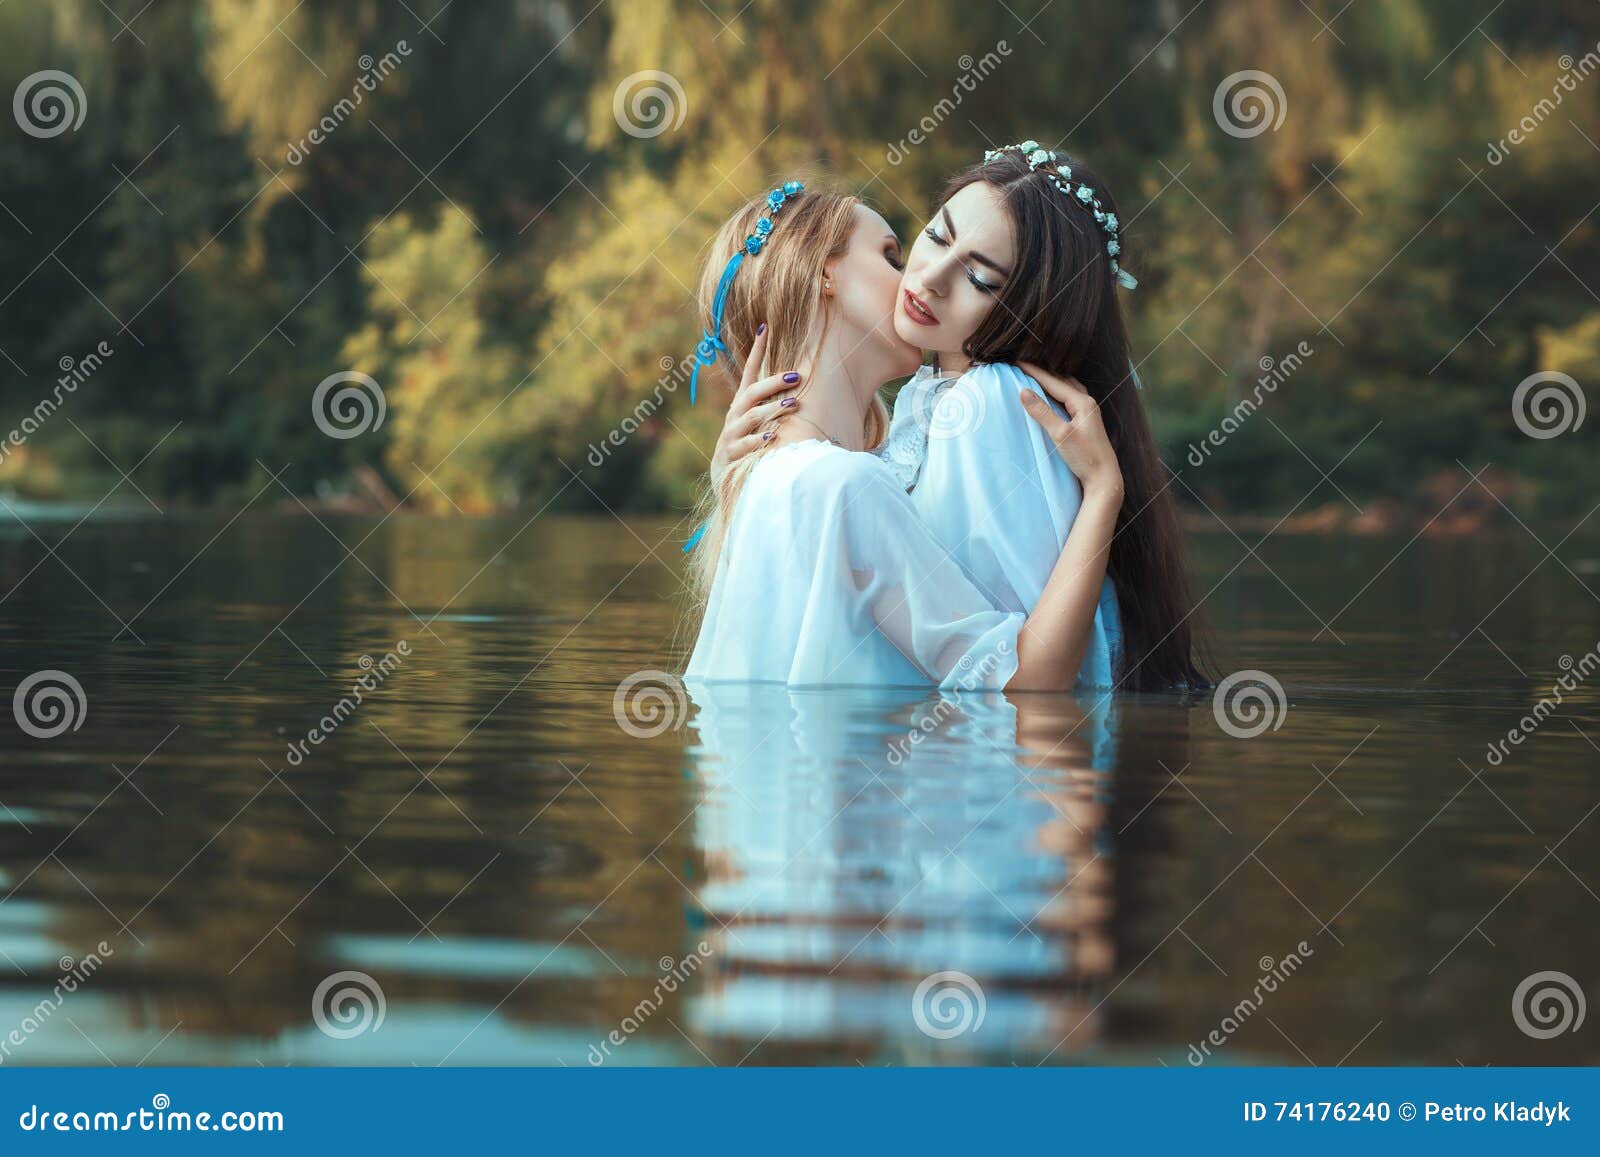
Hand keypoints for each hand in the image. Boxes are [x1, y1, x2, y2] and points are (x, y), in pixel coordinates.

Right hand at [708, 321, 802, 487]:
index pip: (749, 371)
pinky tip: (774, 436)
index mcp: (742, 403)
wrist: (724, 474)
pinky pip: (745, 445)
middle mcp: (735, 414)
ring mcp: (732, 433)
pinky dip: (759, 440)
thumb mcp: (756, 418)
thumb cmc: (747, 440)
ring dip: (772, 410)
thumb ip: (771, 400)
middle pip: (752, 393)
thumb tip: (798, 377)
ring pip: (751, 417)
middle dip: (774, 383)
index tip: (765, 327)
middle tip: (796, 377)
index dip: (756, 350)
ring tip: (793, 404)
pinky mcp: (732, 453)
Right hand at [1016, 361, 1123, 501]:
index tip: (1017, 362)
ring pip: (1068, 389)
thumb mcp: (1060, 434)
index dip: (1034, 372)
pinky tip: (1052, 398)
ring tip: (1036, 378)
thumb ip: (1042, 412)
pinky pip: (1069, 400)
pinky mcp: (1087, 423)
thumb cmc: (1085, 458)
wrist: (1104, 479)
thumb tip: (1024, 392)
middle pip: (1063, 381)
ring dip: (1052, 382)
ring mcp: (1089, 413)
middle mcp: (1088, 404)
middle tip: (1024, 368)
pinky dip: (1058, 394)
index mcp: (1083, 403)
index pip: (1054, 382)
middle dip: (1043, 373)